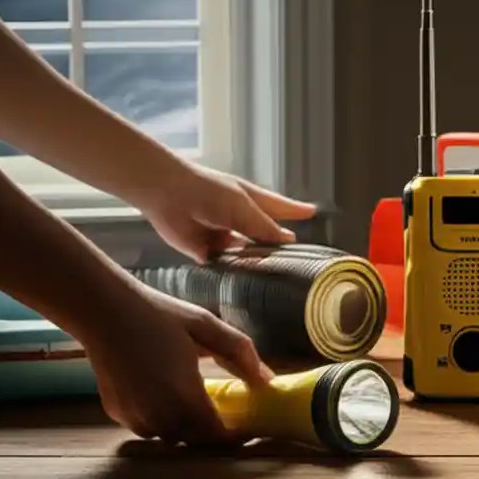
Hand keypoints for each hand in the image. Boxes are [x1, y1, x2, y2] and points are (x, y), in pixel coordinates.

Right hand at [84, 282, 272, 445]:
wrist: (104, 310)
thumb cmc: (160, 314)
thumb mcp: (206, 325)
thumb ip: (240, 353)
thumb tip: (267, 381)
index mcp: (183, 394)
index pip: (214, 434)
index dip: (231, 435)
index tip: (243, 427)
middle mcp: (157, 413)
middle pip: (192, 439)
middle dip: (209, 432)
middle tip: (222, 415)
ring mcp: (133, 415)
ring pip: (168, 437)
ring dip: (183, 428)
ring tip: (192, 404)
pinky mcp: (115, 412)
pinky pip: (145, 427)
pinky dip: (158, 420)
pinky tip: (162, 396)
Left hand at [137, 162, 316, 262]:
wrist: (166, 194)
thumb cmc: (208, 192)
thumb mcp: (244, 208)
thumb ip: (265, 227)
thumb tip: (288, 242)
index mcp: (251, 202)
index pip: (280, 207)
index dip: (296, 211)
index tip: (313, 213)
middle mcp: (239, 220)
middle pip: (265, 237)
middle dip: (279, 248)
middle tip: (300, 263)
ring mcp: (223, 237)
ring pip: (247, 256)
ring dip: (258, 264)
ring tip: (278, 278)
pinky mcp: (206, 253)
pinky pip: (225, 268)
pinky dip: (235, 274)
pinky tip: (249, 285)